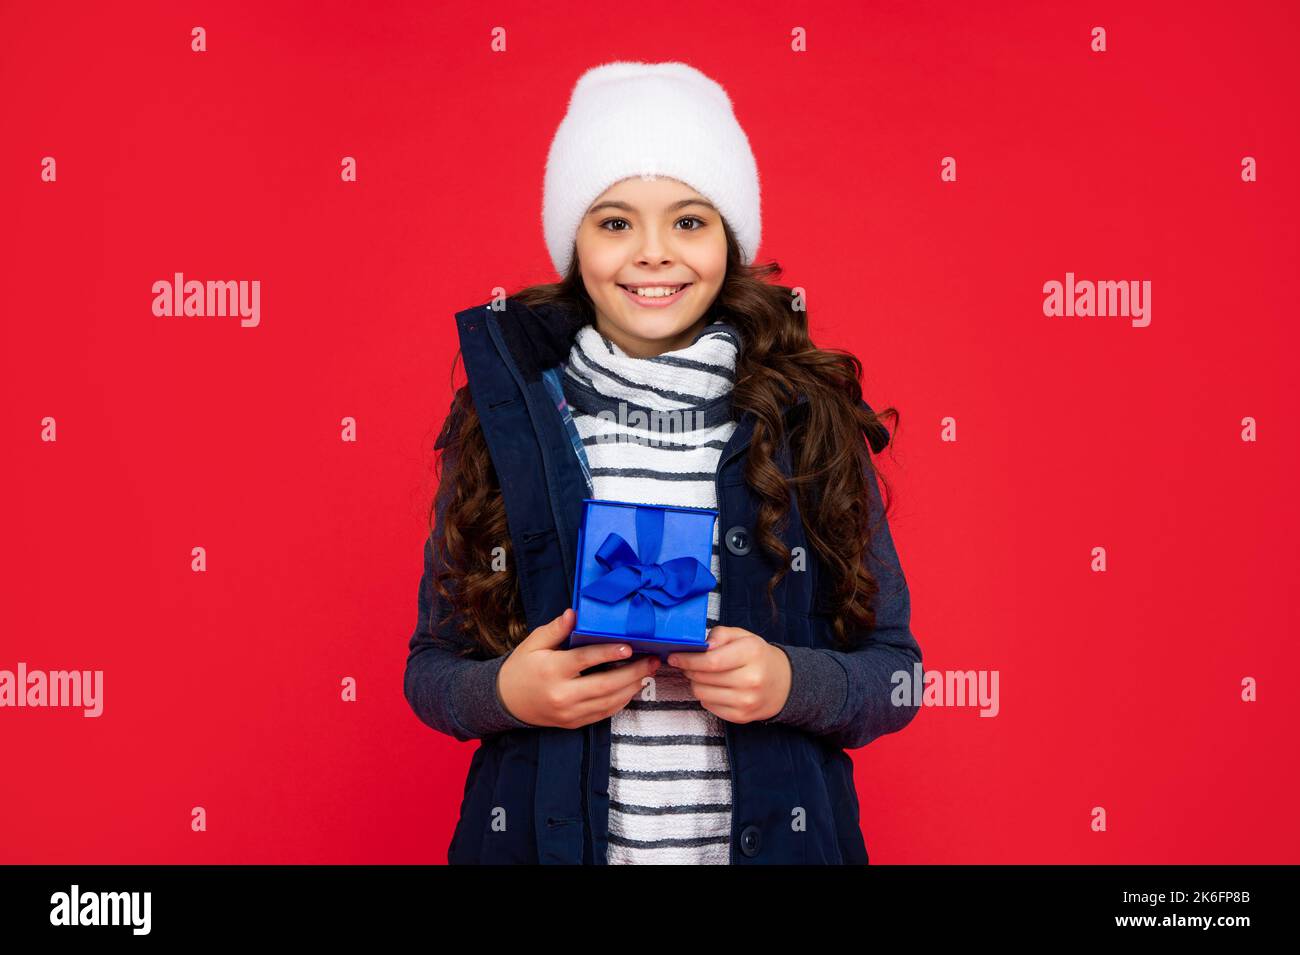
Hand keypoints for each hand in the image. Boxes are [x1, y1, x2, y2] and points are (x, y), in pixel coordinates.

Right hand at [497, 608, 660, 729]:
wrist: (506, 702)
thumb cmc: (521, 668)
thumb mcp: (533, 643)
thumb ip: (556, 629)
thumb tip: (574, 613)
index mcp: (552, 670)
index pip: (585, 660)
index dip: (608, 653)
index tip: (629, 647)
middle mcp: (562, 694)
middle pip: (604, 685)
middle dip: (633, 673)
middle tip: (652, 661)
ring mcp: (569, 712)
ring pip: (608, 702)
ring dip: (632, 688)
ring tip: (648, 672)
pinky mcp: (574, 723)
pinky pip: (603, 714)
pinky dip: (621, 701)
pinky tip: (632, 688)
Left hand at [668, 626, 791, 723]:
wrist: (782, 684)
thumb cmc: (758, 657)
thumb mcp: (743, 636)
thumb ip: (720, 634)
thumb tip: (702, 645)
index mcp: (752, 653)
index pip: (711, 661)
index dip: (688, 660)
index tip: (674, 657)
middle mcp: (751, 679)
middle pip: (703, 678)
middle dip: (689, 670)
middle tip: (689, 664)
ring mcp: (747, 701)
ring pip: (702, 693)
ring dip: (696, 683)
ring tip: (703, 676)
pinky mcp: (741, 716)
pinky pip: (709, 706)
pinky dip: (706, 696)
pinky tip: (715, 688)